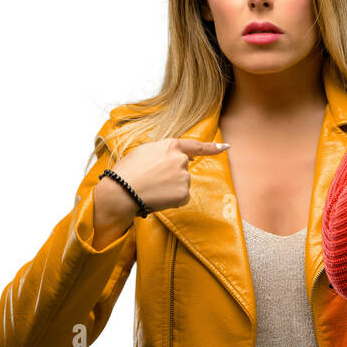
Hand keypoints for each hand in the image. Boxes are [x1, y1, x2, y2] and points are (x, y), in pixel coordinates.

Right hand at [104, 137, 229, 213]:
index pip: (196, 146)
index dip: (212, 148)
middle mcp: (181, 160)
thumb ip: (163, 152)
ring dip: (170, 187)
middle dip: (171, 174)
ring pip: (181, 184)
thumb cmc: (127, 171)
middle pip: (183, 169)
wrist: (121, 191)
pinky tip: (158, 197)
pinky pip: (181, 197)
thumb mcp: (144, 151)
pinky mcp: (184, 194)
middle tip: (151, 179)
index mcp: (171, 146)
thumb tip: (179, 157)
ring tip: (151, 188)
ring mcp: (184, 177)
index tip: (226, 147)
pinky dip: (172, 199)